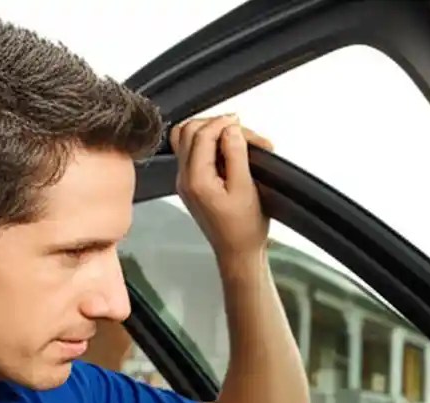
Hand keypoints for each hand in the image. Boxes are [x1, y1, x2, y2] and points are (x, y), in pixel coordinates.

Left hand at [170, 114, 274, 259]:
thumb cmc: (245, 227)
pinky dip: (208, 144)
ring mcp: (185, 181)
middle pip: (187, 131)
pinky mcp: (191, 184)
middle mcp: (184, 178)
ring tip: (234, 135)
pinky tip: (228, 149)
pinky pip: (193, 153)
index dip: (222, 123)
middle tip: (240, 129)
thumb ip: (235, 154)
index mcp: (196, 179)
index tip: (241, 123)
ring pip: (186, 139)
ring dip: (209, 131)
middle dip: (215, 124)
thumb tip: (230, 128)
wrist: (238, 252)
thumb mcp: (246, 187)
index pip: (201, 135)